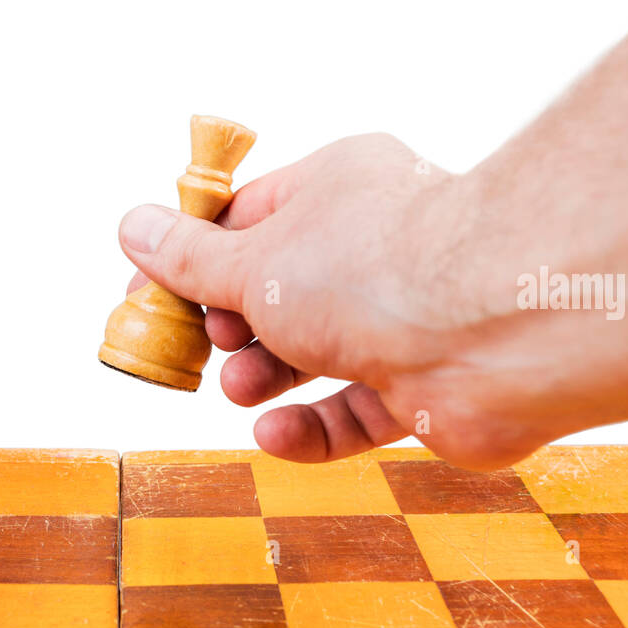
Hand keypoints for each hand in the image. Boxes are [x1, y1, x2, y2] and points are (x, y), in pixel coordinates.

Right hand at [119, 133, 528, 468]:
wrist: (494, 333)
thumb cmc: (374, 270)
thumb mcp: (254, 262)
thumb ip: (190, 259)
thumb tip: (132, 227)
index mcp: (336, 193)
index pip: (248, 221)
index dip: (192, 260)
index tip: (148, 296)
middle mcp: (373, 253)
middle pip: (279, 294)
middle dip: (231, 327)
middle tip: (204, 347)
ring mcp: (402, 322)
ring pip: (314, 356)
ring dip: (264, 377)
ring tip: (240, 388)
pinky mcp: (422, 389)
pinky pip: (352, 413)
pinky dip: (309, 429)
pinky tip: (272, 434)